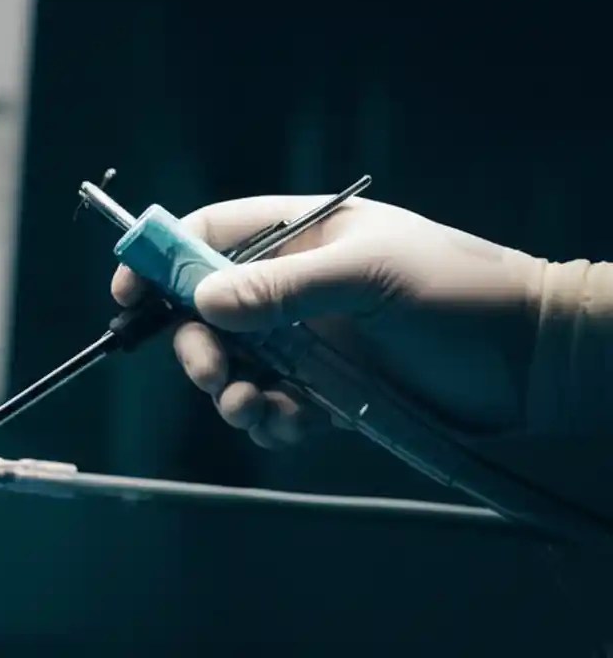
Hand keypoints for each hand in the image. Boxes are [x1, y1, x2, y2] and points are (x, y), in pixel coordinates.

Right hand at [112, 196, 547, 448]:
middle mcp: (295, 287)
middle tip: (209, 373)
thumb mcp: (369, 276)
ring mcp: (309, 341)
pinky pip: (272, 407)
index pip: (212, 235)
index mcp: (302, 235)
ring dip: (229, 390)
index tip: (126, 293)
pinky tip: (288, 426)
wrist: (532, 361)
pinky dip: (266, 422)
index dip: (163, 259)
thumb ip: (282, 287)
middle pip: (209, 310)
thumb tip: (202, 301)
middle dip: (196, 344)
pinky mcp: (327, 392)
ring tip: (251, 408)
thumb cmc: (458, 294)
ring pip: (235, 365)